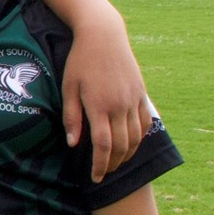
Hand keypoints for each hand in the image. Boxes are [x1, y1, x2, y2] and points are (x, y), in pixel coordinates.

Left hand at [62, 32, 148, 181]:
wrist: (103, 36)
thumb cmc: (80, 62)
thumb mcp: (69, 87)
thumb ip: (72, 117)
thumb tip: (73, 144)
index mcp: (99, 105)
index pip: (102, 145)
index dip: (100, 165)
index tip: (95, 178)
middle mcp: (120, 105)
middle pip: (121, 145)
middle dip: (112, 164)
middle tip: (103, 173)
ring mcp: (134, 100)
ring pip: (135, 137)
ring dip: (127, 154)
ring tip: (115, 162)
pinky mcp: (141, 94)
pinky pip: (145, 123)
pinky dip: (140, 138)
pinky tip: (131, 144)